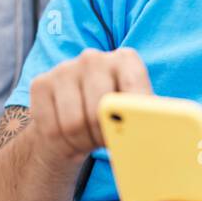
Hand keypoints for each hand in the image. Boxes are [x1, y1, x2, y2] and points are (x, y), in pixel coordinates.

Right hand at [27, 48, 150, 166]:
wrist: (77, 119)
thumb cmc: (116, 117)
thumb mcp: (138, 115)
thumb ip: (148, 119)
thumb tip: (160, 134)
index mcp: (126, 59)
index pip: (133, 89)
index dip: (132, 119)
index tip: (131, 134)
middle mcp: (94, 58)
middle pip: (99, 109)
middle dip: (105, 135)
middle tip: (108, 143)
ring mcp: (65, 68)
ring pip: (73, 123)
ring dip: (83, 142)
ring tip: (91, 141)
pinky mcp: (41, 83)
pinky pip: (50, 127)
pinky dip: (62, 143)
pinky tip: (71, 137)